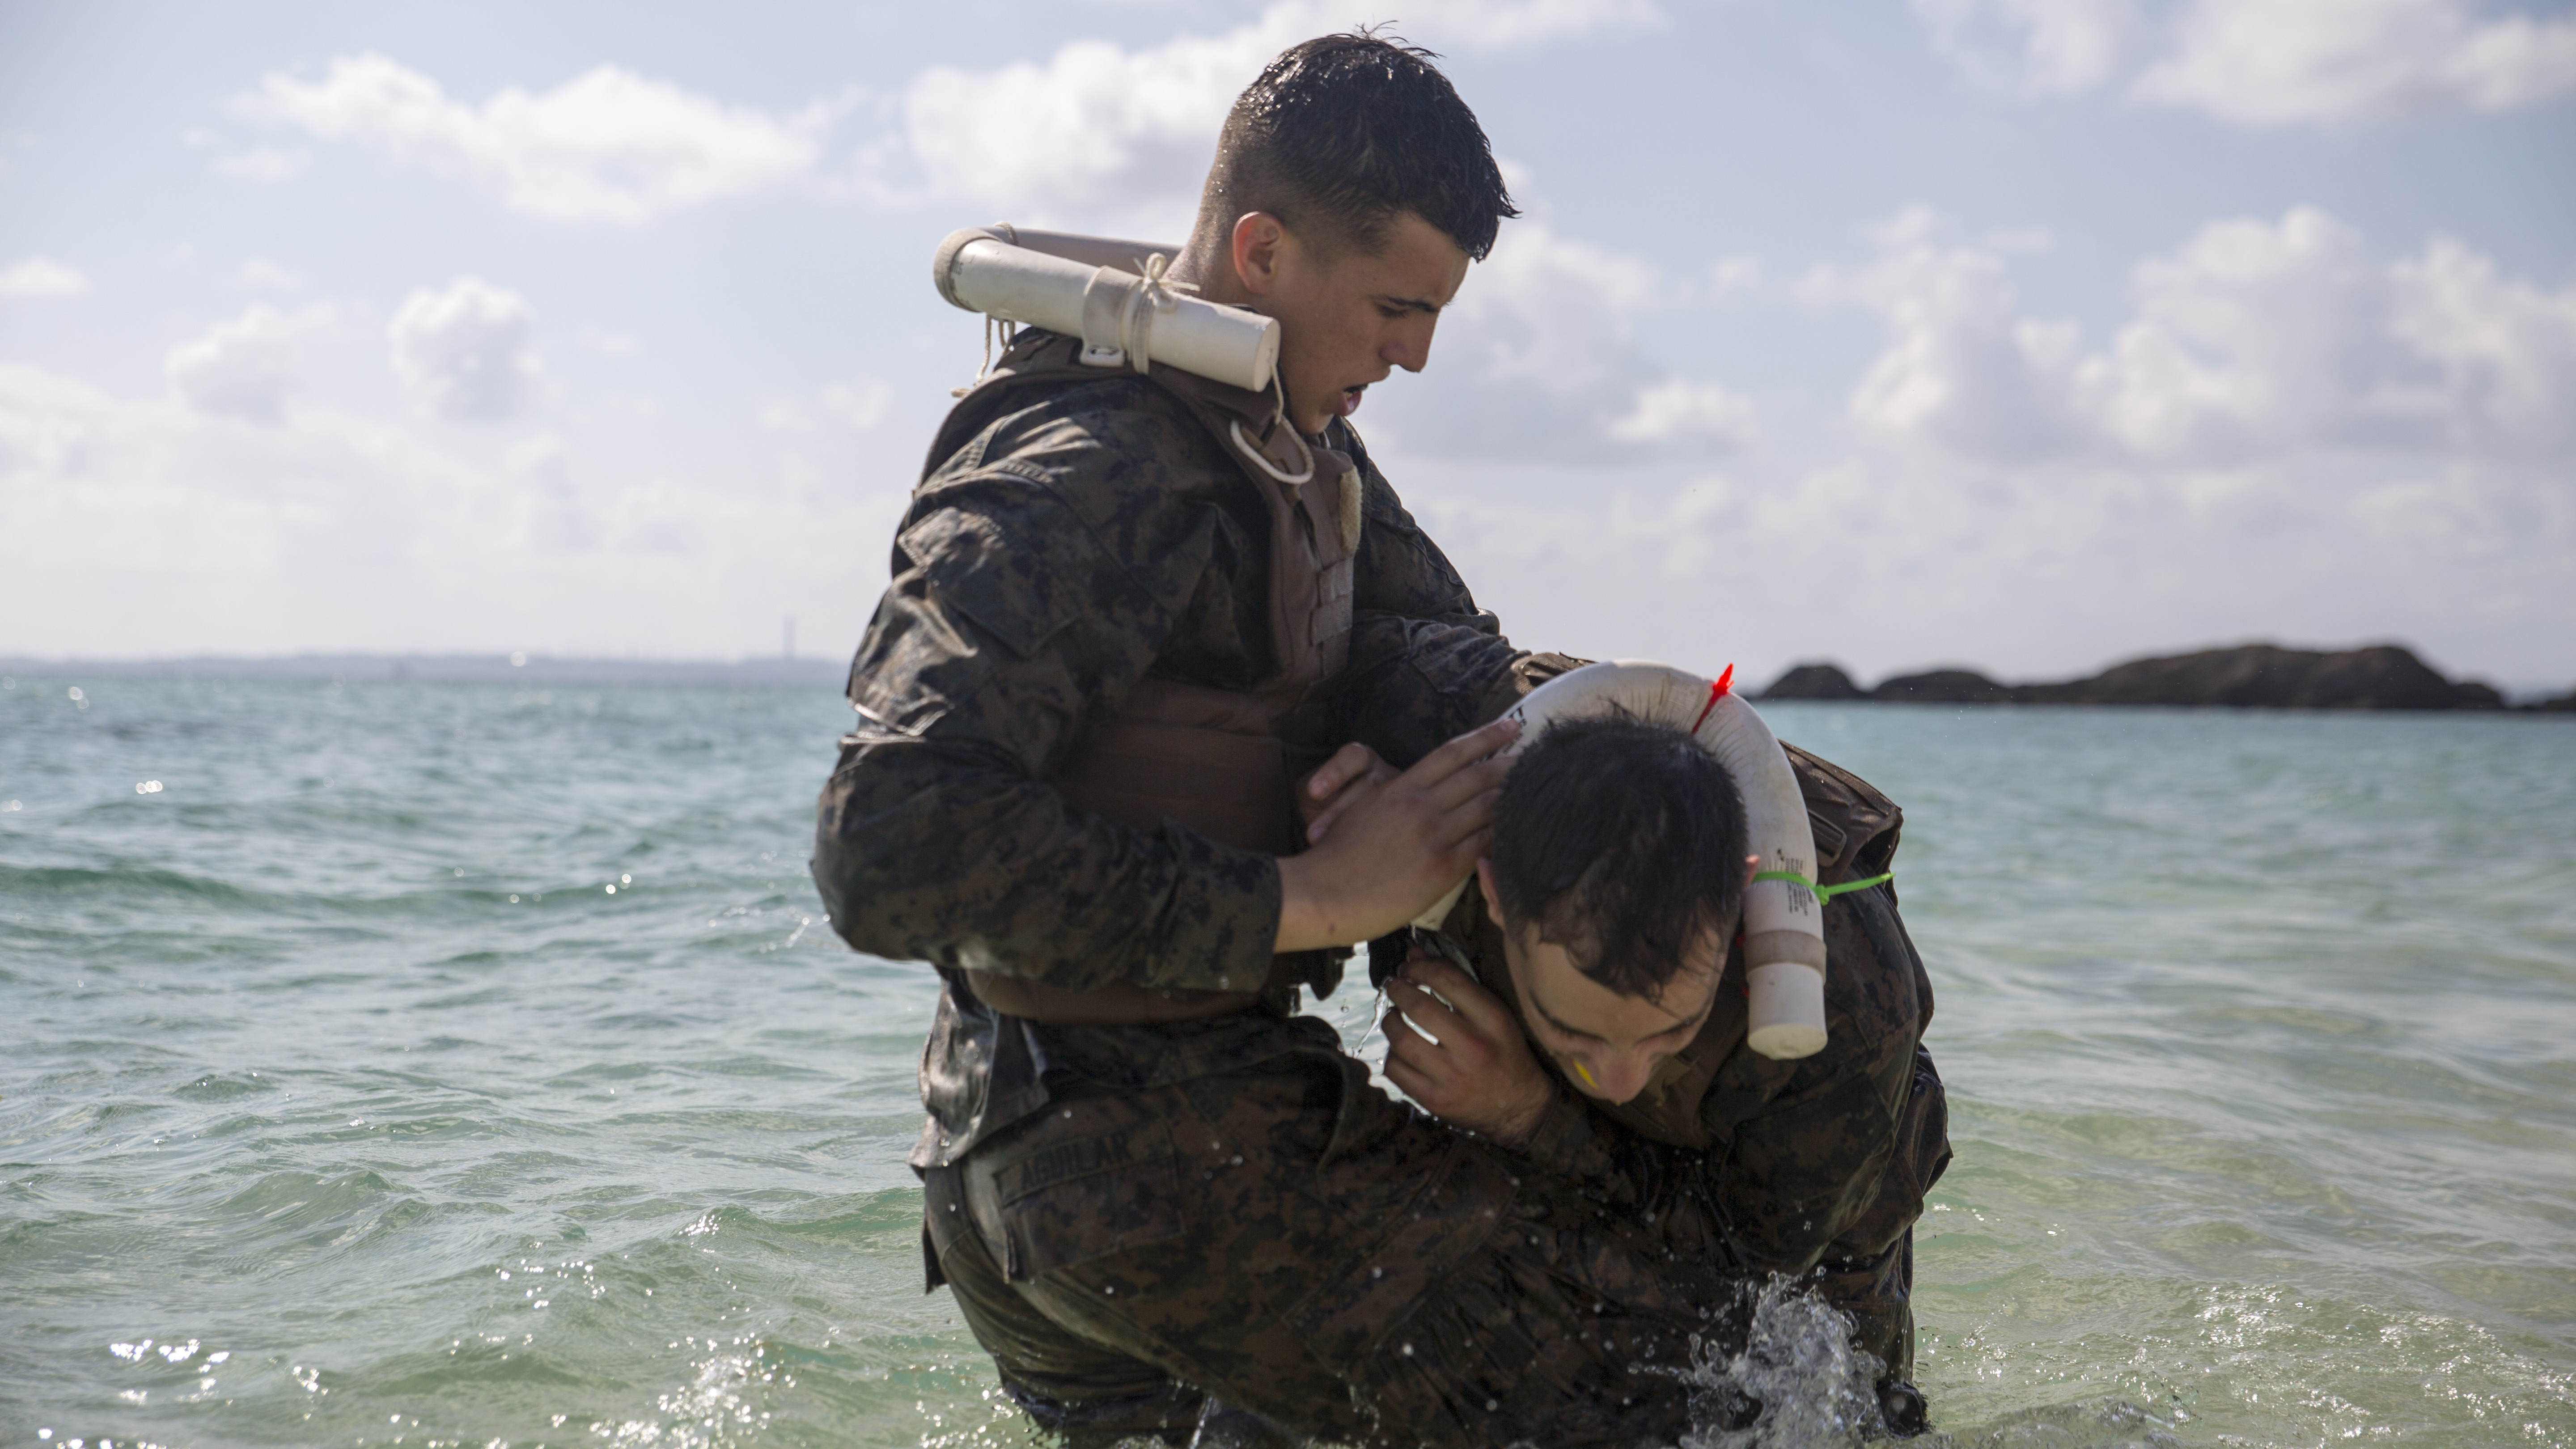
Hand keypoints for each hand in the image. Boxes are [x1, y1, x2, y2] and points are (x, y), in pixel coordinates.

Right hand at [1273, 716, 1517, 951]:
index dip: (1485, 737)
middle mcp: (1420, 805)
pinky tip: (1520, 831)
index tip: (1510, 725)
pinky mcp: (1442, 868)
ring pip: (1487, 808)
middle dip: (1511, 764)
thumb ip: (1395, 798)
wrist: (1322, 892)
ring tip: (1538, 791)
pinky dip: (1504, 836)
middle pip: (1478, 776)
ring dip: (1514, 797)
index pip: (1452, 752)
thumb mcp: (1363, 811)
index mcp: (1399, 786)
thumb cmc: (1335, 856)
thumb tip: (1421, 792)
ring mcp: (1433, 835)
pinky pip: (1484, 846)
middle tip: (1537, 756)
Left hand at [1382, 950, 1553, 1147]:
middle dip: (1398, 989)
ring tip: (1394, 1016)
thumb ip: (1457, 983)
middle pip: (1419, 1007)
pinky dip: (1391, 1054)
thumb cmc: (1504, 1052)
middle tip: (1394, 985)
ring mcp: (1452, 1077)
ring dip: (1390, 1021)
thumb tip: (1414, 955)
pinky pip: (1396, 1070)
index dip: (1420, 967)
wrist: (1519, 1108)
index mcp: (1493, 1020)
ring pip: (1401, 1039)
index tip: (1409, 965)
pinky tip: (1399, 1048)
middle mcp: (1473, 1047)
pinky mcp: (1435, 1101)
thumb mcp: (1494, 1014)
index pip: (1447, 980)